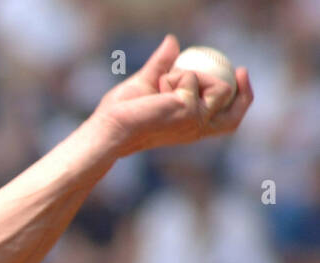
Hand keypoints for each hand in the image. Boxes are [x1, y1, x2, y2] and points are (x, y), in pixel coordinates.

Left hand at [89, 34, 252, 157]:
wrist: (109, 127)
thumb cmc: (122, 113)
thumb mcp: (148, 83)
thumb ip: (162, 65)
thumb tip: (172, 41)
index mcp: (191, 128)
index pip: (226, 120)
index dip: (239, 100)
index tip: (239, 75)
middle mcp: (197, 129)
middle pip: (234, 116)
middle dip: (244, 92)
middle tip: (241, 69)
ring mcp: (196, 121)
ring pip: (218, 87)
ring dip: (192, 76)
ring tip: (163, 86)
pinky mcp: (190, 111)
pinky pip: (193, 79)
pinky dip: (176, 76)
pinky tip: (158, 90)